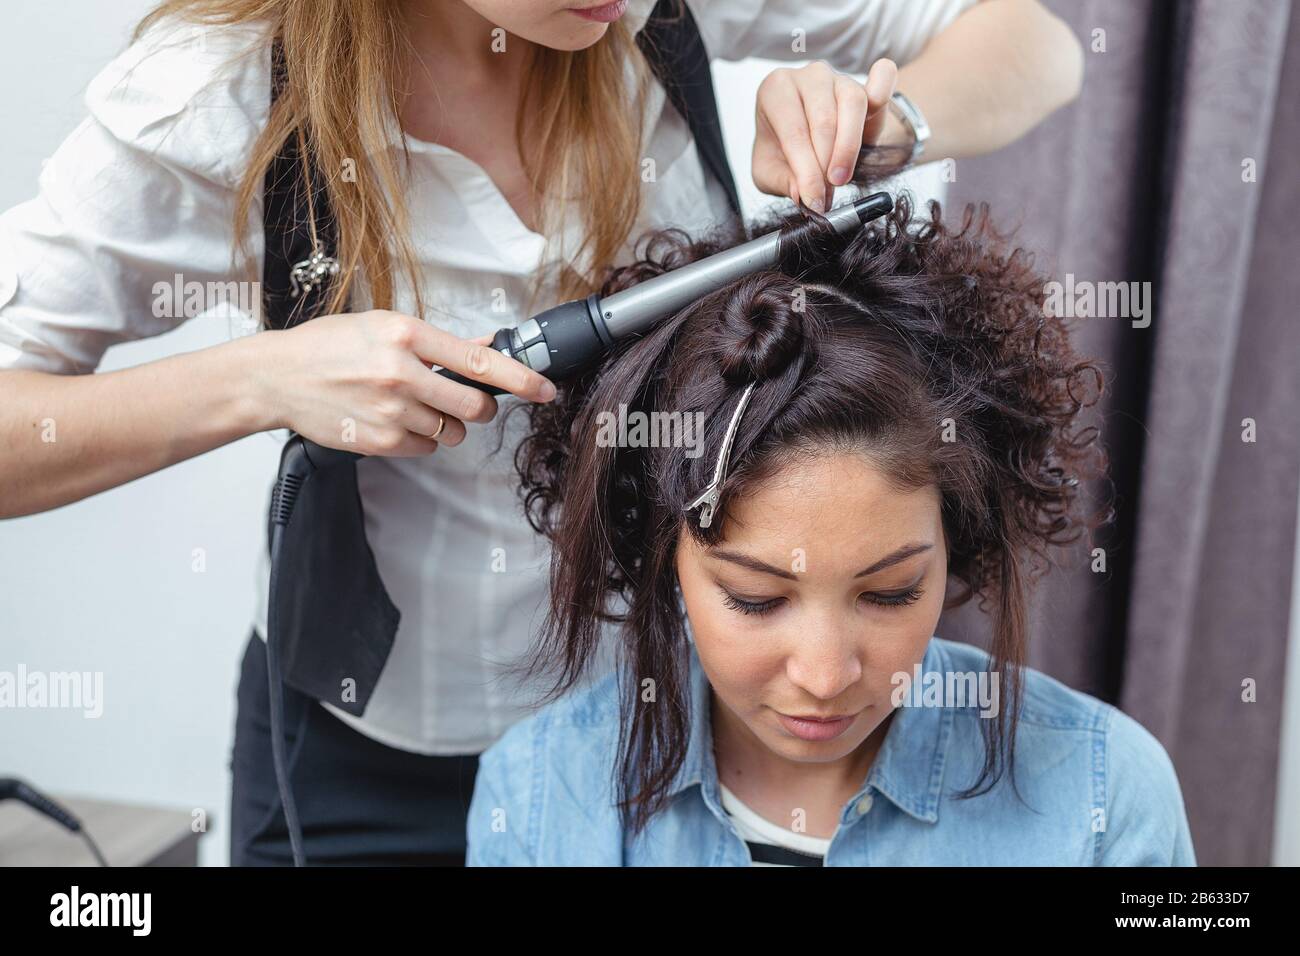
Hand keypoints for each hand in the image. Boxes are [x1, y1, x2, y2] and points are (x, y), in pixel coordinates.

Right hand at [260, 310, 556, 456]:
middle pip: (474, 406)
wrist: (278, 376)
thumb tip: (489, 345)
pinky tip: (393, 420)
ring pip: (450, 432)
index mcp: (406, 335)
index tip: (545, 389)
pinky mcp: (378, 441)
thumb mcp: (384, 326)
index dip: (520, 379)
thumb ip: (439, 342)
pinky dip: (420, 439)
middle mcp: (400, 372)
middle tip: (466, 401)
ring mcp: (389, 410)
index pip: (479, 361)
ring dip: (444, 424)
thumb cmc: (330, 346)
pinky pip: (425, 448)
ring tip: (412, 406)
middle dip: (480, 408)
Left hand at [752, 58, 898, 212]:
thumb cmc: (782, 150)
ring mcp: (837, 77)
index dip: (807, 171)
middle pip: (823, 119)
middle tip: (827, 192)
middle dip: (827, 163)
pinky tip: (877, 107)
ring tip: (841, 177)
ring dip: (849, 146)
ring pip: (852, 104)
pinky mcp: (864, 84)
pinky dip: (883, 89)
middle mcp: (807, 77)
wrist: (805, 140)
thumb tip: (802, 194)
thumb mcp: (770, 171)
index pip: (793, 132)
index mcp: (775, 90)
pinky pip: (881, 80)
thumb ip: (783, 182)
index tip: (814, 200)